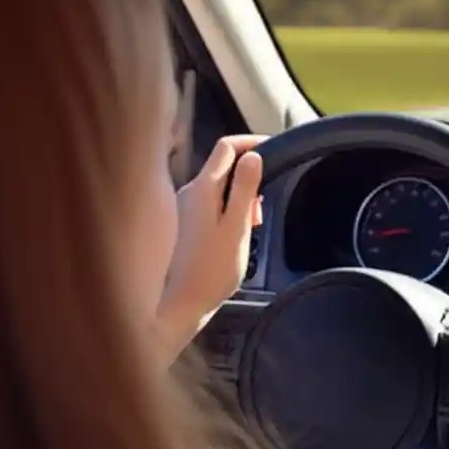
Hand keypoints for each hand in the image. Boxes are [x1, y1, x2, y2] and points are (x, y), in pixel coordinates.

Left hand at [156, 135, 265, 352]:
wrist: (176, 304)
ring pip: (217, 189)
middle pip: (223, 168)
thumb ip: (245, 190)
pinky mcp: (181, 225)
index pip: (227, 147)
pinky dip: (226, 211)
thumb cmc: (211, 269)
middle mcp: (188, 192)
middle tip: (263, 210)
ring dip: (238, 199)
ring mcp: (181, 208)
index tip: (273, 150)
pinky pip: (208, 205)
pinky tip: (232, 238)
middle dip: (248, 179)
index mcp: (202, 188)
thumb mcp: (236, 228)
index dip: (251, 143)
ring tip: (250, 230)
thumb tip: (254, 156)